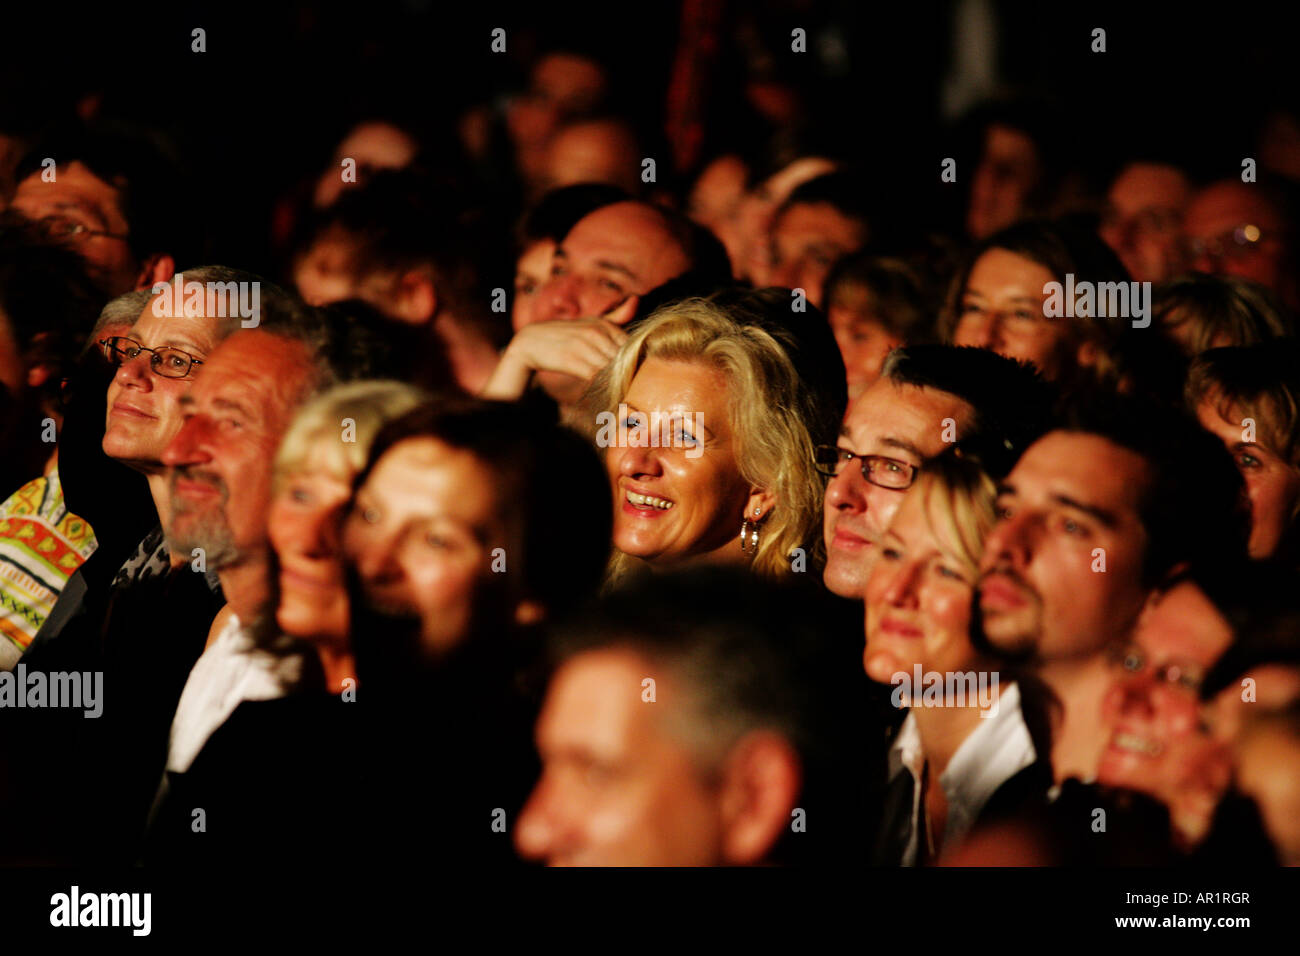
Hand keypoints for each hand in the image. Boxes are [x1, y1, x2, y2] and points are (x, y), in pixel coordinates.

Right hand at [481, 315, 630, 399]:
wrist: (531, 342)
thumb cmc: (567, 334)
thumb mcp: (590, 322)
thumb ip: (615, 316)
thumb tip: (636, 300)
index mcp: (603, 325)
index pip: (631, 346)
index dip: (634, 361)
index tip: (633, 372)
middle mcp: (595, 333)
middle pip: (623, 359)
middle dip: (627, 373)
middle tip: (628, 385)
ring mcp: (583, 346)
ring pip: (610, 369)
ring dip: (614, 380)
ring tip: (616, 388)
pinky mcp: (571, 361)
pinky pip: (595, 377)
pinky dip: (600, 384)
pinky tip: (599, 387)